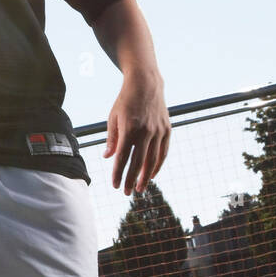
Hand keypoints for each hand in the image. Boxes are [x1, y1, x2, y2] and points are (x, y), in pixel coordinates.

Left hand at [103, 73, 170, 194]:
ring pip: (152, 160)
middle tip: (127, 193)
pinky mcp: (167, 129)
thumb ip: (112, 139)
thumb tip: (108, 157)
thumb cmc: (125, 100)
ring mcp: (158, 131)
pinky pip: (163, 152)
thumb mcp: (113, 117)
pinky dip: (157, 165)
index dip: (118, 173)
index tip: (115, 185)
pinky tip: (151, 175)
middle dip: (131, 179)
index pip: (122, 157)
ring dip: (145, 176)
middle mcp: (145, 131)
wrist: (146, 83)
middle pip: (137, 162)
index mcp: (129, 128)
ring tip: (139, 188)